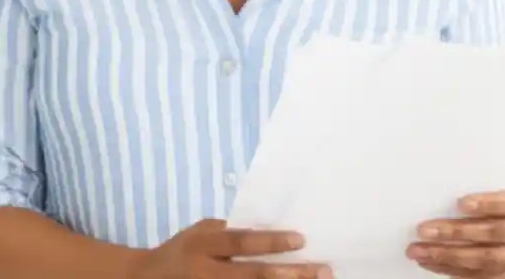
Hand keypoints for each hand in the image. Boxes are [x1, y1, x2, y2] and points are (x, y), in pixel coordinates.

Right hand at [130, 219, 333, 278]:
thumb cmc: (181, 251)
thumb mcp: (199, 232)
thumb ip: (227, 231)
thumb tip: (270, 230)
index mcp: (203, 244)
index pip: (241, 242)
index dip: (271, 241)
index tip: (302, 239)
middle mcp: (206, 271)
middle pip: (253, 275)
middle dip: (290, 274)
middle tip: (322, 270)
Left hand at [407, 182, 504, 277]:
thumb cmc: (504, 192)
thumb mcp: (501, 180)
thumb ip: (482, 183)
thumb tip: (438, 184)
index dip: (488, 204)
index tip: (460, 203)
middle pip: (496, 233)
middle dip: (457, 232)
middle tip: (424, 229)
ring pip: (487, 260)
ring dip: (449, 256)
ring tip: (420, 250)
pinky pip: (481, 276)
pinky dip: (452, 270)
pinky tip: (430, 262)